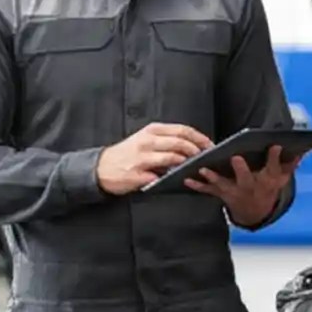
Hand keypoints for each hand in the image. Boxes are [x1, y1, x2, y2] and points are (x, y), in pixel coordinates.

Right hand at [96, 122, 213, 194]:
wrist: (102, 168)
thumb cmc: (127, 153)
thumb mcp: (145, 139)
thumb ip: (166, 140)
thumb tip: (192, 145)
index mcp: (152, 130)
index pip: (182, 130)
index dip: (200, 138)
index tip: (210, 146)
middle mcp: (147, 141)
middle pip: (180, 143)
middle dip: (197, 151)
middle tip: (206, 159)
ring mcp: (142, 158)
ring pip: (172, 158)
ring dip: (186, 164)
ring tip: (195, 169)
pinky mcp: (137, 174)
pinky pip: (159, 176)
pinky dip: (170, 178)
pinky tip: (177, 180)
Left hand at [184, 145, 300, 227]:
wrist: (255, 210)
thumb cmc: (268, 187)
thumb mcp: (282, 177)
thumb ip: (290, 163)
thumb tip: (301, 150)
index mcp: (266, 180)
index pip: (273, 168)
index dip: (275, 158)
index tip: (275, 145)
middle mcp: (250, 187)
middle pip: (246, 178)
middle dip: (241, 169)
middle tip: (236, 158)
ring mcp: (234, 192)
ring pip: (223, 184)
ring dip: (213, 177)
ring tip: (204, 168)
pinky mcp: (220, 194)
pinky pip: (207, 190)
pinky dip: (197, 185)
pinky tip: (186, 178)